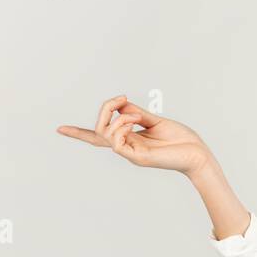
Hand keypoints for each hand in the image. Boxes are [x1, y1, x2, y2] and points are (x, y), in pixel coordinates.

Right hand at [56, 95, 213, 175]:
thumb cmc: (180, 139)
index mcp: (129, 138)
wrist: (197, 153)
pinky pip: (116, 141)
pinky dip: (122, 125)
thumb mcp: (154, 120)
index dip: (79, 133)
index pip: (99, 136)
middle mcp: (126, 147)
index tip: (59, 129)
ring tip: (138, 115)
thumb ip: (134, 112)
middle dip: (105, 108)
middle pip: (98, 129)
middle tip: (122, 98)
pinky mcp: (137, 158)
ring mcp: (130, 154)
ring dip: (118, 117)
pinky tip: (137, 122)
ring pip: (104, 133)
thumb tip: (119, 105)